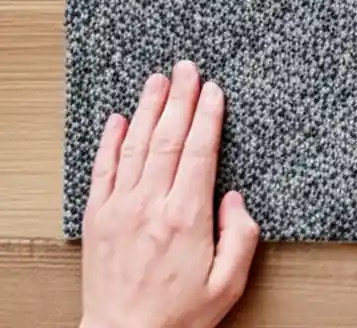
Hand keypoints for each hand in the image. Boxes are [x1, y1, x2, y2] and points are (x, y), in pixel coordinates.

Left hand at [80, 60, 260, 327]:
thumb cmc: (178, 315)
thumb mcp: (228, 283)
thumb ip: (242, 237)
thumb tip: (236, 199)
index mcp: (187, 217)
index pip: (199, 152)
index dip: (208, 117)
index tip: (214, 91)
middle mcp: (151, 205)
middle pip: (167, 139)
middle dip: (180, 99)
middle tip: (187, 69)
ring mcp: (120, 209)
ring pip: (135, 146)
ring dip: (148, 108)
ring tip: (158, 80)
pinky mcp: (97, 219)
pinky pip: (103, 170)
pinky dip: (111, 141)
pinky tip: (118, 119)